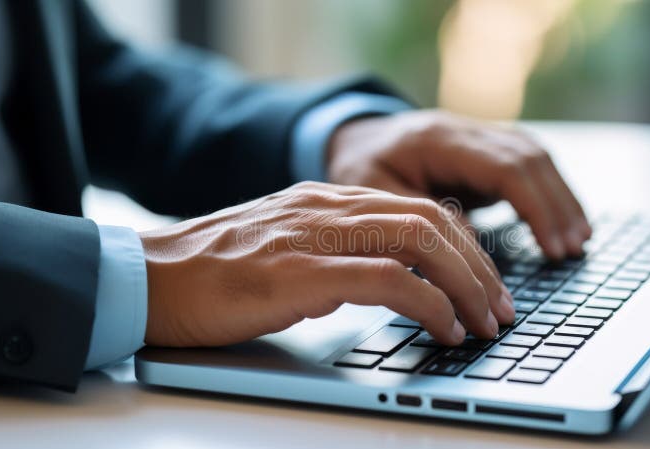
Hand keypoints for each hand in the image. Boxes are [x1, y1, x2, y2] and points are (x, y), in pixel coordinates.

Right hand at [140, 182, 515, 347]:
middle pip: (433, 221)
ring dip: (465, 284)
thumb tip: (388, 280)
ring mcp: (316, 236)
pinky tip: (443, 328)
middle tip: (500, 308)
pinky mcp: (301, 273)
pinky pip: (387, 280)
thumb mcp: (287, 245)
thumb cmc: (213, 269)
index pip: (419, 208)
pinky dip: (428, 303)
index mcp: (328, 199)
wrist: (149, 276)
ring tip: (484, 322)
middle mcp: (329, 206)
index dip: (465, 246)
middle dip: (479, 267)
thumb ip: (335, 249)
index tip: (485, 284)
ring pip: (420, 241)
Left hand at [328, 110, 590, 258]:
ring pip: (536, 158)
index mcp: (438, 139)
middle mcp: (466, 130)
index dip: (534, 207)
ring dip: (560, 199)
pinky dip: (550, 193)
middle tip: (571, 251)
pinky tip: (564, 220)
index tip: (551, 246)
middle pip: (529, 159)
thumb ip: (423, 217)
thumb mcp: (375, 196)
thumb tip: (472, 246)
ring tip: (578, 241)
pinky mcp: (486, 151)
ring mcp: (480, 136)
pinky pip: (529, 165)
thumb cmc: (362, 168)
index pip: (504, 167)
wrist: (358, 138)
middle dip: (555, 207)